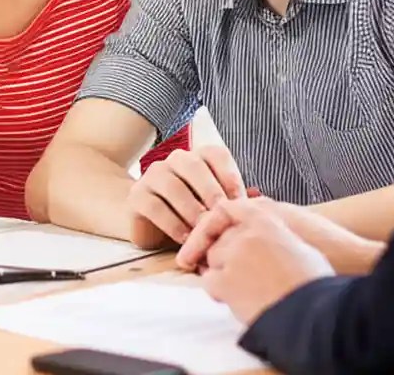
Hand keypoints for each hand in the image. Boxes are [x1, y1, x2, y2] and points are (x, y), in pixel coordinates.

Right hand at [126, 145, 245, 246]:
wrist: (151, 225)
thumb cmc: (192, 216)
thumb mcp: (214, 208)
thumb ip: (232, 201)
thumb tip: (257, 199)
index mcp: (198, 157)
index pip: (216, 155)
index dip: (230, 177)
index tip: (240, 203)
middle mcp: (175, 160)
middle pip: (194, 167)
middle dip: (211, 192)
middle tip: (221, 216)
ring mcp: (153, 175)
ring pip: (173, 186)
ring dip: (191, 209)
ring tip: (203, 230)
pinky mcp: (136, 196)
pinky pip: (155, 206)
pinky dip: (172, 223)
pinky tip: (184, 238)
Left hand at [194, 199, 335, 324]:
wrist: (318, 309)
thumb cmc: (316, 279)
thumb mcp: (298, 242)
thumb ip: (274, 233)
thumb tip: (265, 240)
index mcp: (267, 218)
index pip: (229, 208)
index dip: (219, 222)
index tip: (214, 234)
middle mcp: (247, 233)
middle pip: (219, 238)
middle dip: (224, 254)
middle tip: (237, 271)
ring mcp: (235, 256)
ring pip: (212, 259)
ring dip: (222, 271)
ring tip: (244, 288)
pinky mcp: (227, 280)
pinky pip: (209, 281)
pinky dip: (217, 290)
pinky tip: (235, 298)